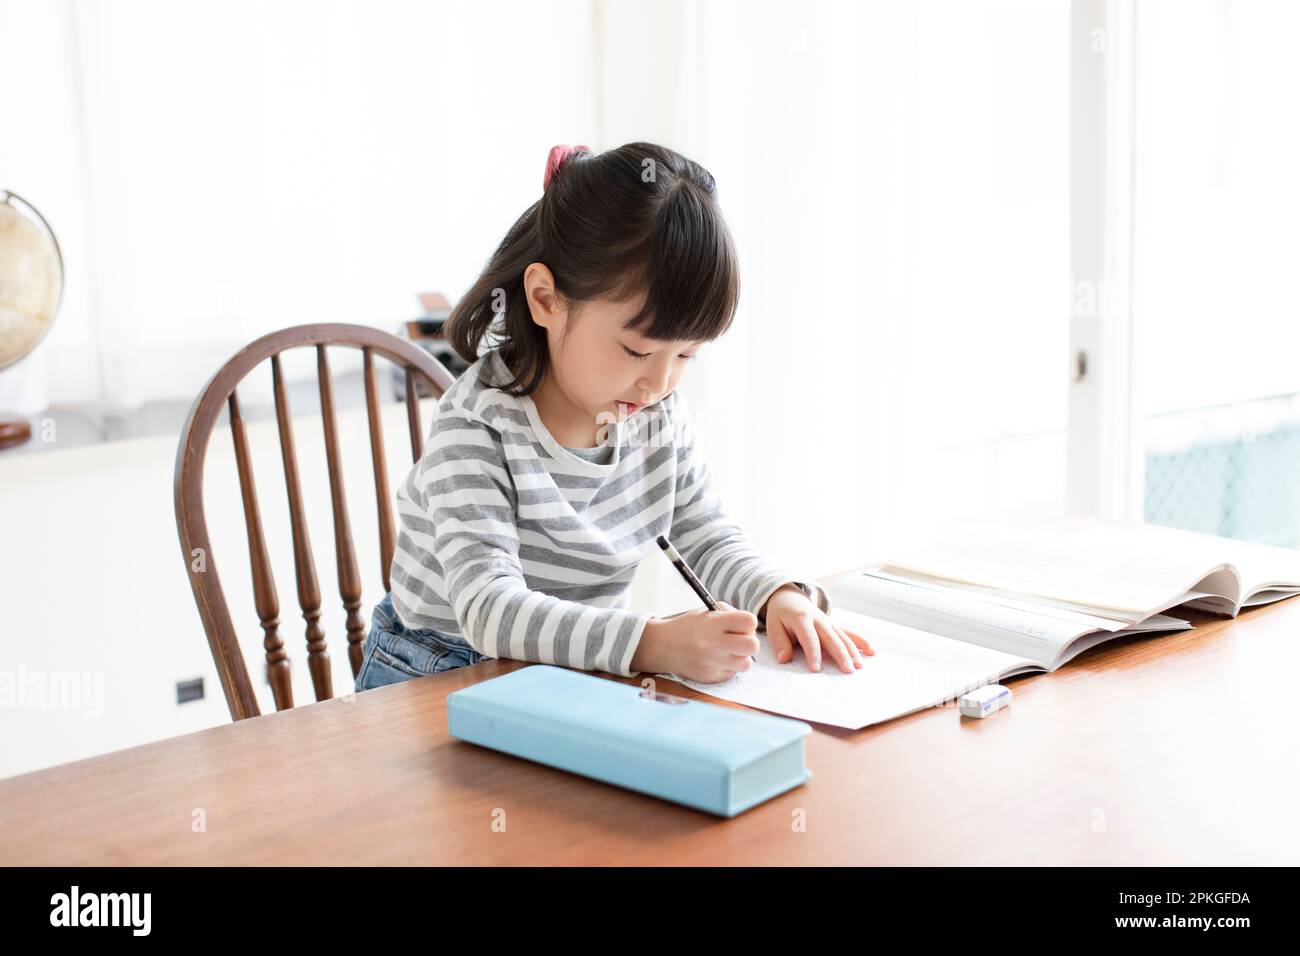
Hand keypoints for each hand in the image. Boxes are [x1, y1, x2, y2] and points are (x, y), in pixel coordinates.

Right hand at [631, 603, 759, 683]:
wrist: (663, 646)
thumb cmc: (689, 626)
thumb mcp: (707, 611)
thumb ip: (731, 615)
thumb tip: (752, 627)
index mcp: (713, 623)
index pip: (749, 622)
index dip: (748, 624)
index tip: (741, 626)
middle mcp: (713, 643)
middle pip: (753, 645)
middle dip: (749, 642)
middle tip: (739, 641)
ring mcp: (711, 663)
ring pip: (746, 663)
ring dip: (741, 657)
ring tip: (728, 651)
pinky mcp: (710, 678)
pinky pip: (732, 674)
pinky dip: (729, 667)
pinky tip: (717, 660)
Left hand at [761, 584, 873, 672]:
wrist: (790, 597)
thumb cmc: (781, 614)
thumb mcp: (773, 625)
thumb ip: (779, 642)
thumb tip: (784, 658)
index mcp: (802, 619)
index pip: (809, 638)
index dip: (813, 653)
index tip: (816, 669)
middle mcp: (819, 620)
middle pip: (831, 638)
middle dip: (840, 654)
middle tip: (847, 670)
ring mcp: (829, 622)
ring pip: (842, 637)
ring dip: (852, 651)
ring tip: (859, 666)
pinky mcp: (834, 626)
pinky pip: (849, 633)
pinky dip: (860, 641)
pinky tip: (871, 650)